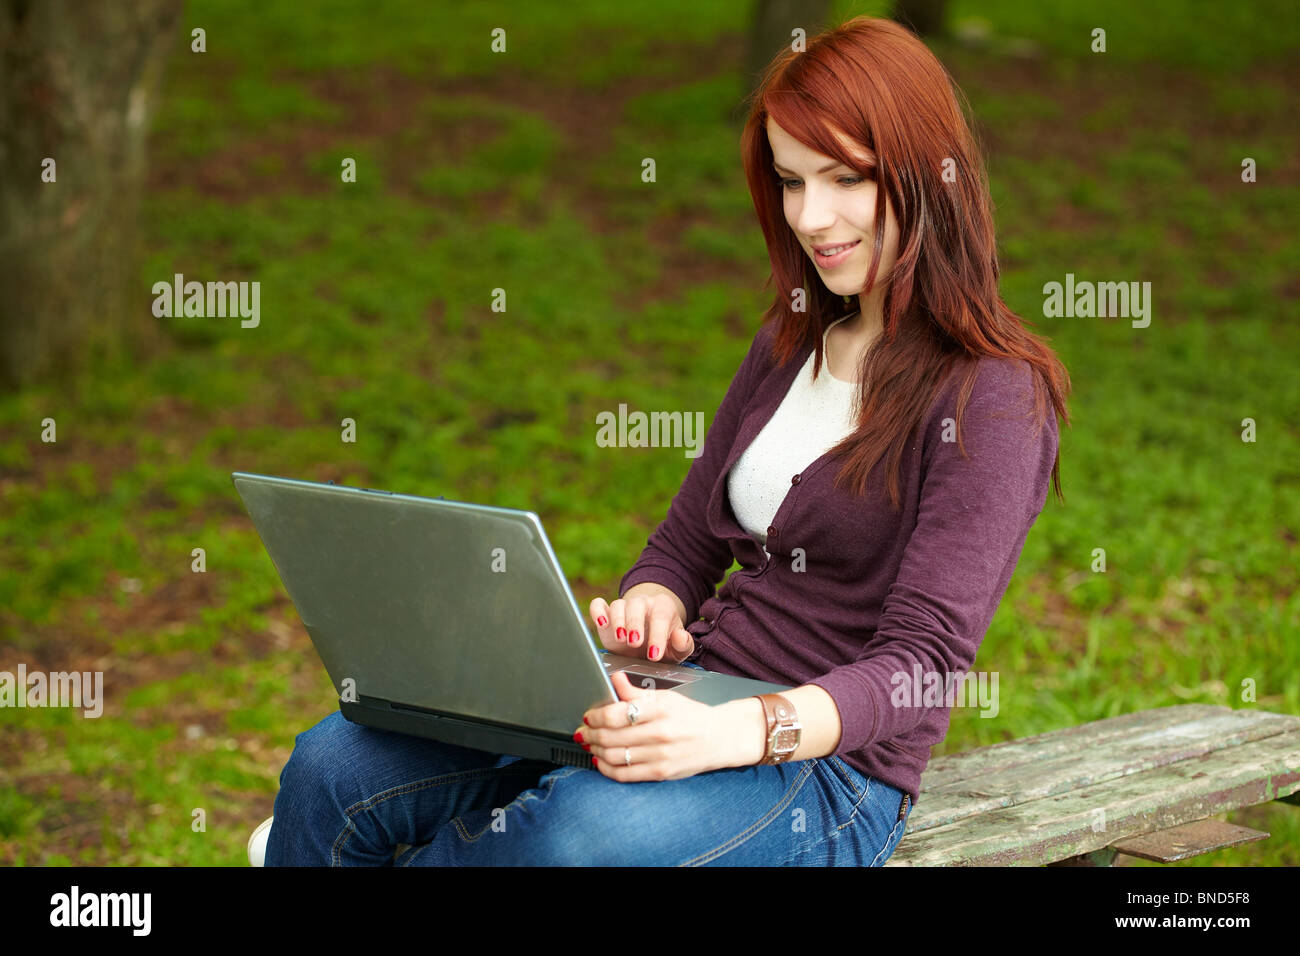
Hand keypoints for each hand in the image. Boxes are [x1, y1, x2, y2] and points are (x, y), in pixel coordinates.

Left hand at [574, 670, 747, 780]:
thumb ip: (636, 692)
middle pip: (610, 736)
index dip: (595, 715)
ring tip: (590, 743)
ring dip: (595, 750)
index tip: (588, 715)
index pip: (616, 713)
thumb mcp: (666, 698)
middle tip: (583, 730)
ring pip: (614, 756)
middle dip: (590, 733)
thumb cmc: (692, 716)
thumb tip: (614, 679)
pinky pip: (625, 774)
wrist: (720, 738)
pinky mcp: (661, 773)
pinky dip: (607, 768)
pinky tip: (601, 761)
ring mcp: (660, 755)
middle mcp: (660, 733)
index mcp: (660, 709)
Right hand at [588, 589, 694, 662]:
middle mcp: (642, 603)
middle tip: (635, 643)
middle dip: (635, 624)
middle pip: (637, 605)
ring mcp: (623, 607)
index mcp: (663, 607)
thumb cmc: (665, 645)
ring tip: (620, 638)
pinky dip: (597, 612)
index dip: (657, 634)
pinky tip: (601, 624)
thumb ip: (683, 644)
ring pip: (618, 605)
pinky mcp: (606, 614)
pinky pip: (598, 605)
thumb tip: (679, 636)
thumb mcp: (678, 649)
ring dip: (618, 621)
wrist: (648, 643)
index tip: (654, 654)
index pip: (661, 616)